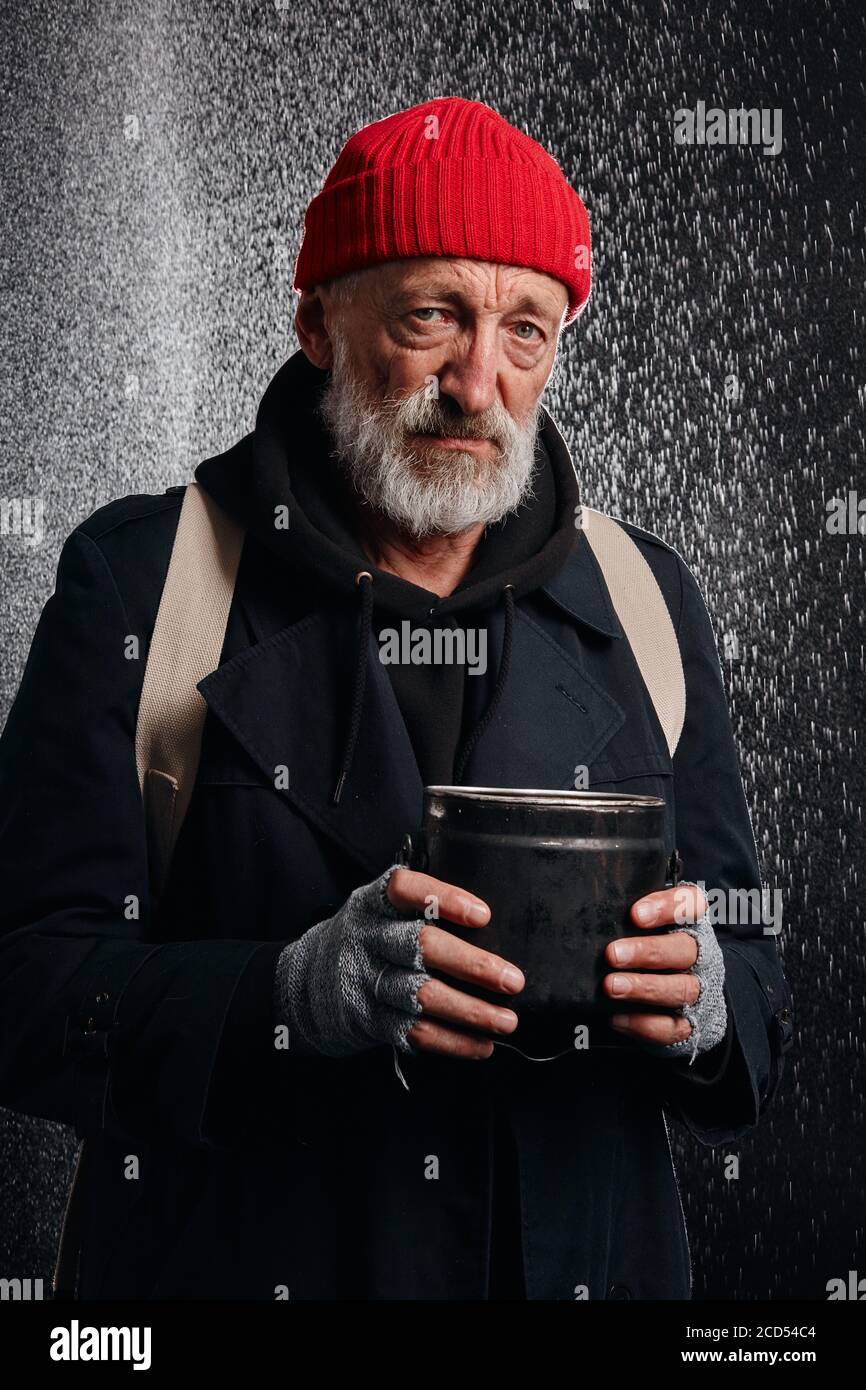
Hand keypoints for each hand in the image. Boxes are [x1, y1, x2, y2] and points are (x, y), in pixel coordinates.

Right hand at [272, 863, 523, 1061]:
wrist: (304, 985)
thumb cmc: (366, 940)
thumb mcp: (379, 910)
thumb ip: (423, 907)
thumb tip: (497, 920)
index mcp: (374, 903)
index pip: (404, 889)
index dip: (443, 898)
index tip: (483, 915)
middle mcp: (368, 939)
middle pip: (420, 947)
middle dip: (472, 965)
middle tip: (513, 980)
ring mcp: (366, 981)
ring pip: (422, 996)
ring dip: (471, 1011)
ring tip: (507, 1021)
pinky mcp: (369, 1020)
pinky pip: (415, 1032)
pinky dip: (453, 1042)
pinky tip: (482, 1045)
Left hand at [602, 882, 706, 1045]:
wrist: (670, 1001)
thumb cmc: (645, 953)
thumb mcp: (637, 928)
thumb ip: (623, 917)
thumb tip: (590, 912)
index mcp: (688, 924)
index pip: (690, 904)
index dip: (666, 907)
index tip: (635, 914)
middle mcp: (698, 956)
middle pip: (684, 949)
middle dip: (647, 951)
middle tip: (613, 954)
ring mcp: (698, 991)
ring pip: (681, 988)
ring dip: (644, 987)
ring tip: (612, 986)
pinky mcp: (690, 1024)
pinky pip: (672, 1027)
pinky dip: (644, 1023)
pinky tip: (617, 1017)